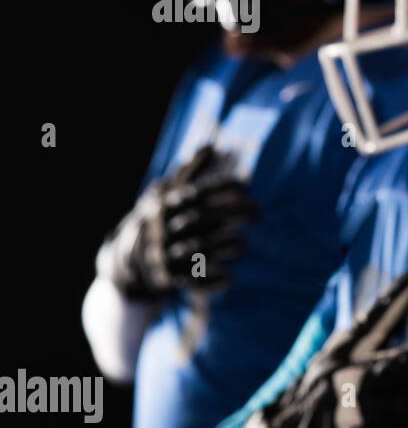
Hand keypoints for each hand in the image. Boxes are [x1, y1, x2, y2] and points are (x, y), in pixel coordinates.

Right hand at [103, 144, 256, 297]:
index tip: (247, 185)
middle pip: (200, 219)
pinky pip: (191, 281)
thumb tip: (209, 146)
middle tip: (259, 213)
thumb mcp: (169, 196)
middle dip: (231, 214)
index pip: (195, 192)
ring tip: (243, 243)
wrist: (128, 262)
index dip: (221, 187)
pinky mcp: (167, 280)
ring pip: (197, 249)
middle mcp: (162, 229)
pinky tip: (230, 278)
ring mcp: (163, 255)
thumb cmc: (161, 222)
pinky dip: (211, 281)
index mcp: (163, 206)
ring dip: (225, 245)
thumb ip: (190, 174)